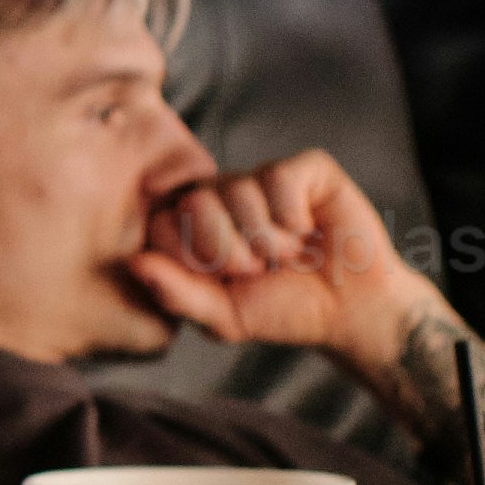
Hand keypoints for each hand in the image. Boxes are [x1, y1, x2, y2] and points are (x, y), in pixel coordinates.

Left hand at [120, 148, 433, 366]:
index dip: (193, 259)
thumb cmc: (283, 310)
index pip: (161, 225)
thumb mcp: (223, 317)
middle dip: (231, 251)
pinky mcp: (304, 168)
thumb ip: (176, 292)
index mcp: (194, 227)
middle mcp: (223, 195)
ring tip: (289, 254)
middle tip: (260, 269)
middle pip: (195, 204)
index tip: (224, 281)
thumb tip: (134, 262)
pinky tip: (309, 228)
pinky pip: (279, 178)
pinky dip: (294, 217)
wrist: (350, 310)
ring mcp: (262, 177)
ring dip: (269, 240)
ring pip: (238, 189)